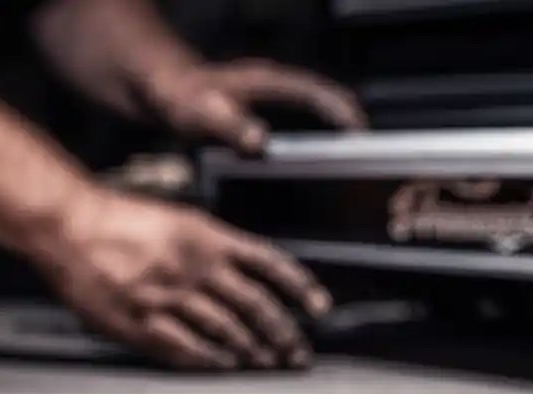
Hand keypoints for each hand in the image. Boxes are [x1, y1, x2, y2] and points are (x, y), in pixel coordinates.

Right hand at [35, 188, 331, 369]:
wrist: (68, 224)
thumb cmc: (118, 218)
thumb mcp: (179, 220)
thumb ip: (214, 248)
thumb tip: (250, 275)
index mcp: (207, 236)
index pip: (269, 264)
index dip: (300, 289)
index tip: (320, 309)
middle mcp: (194, 266)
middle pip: (255, 306)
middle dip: (283, 333)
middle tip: (297, 352)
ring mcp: (169, 296)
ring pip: (227, 331)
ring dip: (253, 350)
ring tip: (266, 362)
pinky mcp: (141, 321)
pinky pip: (186, 348)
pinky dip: (211, 360)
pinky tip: (225, 366)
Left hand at [144, 59, 367, 153]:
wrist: (167, 91)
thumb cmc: (184, 97)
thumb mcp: (202, 111)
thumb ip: (229, 125)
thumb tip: (259, 141)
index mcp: (269, 82)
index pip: (316, 93)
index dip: (341, 111)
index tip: (360, 132)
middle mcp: (278, 89)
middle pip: (325, 105)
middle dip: (348, 128)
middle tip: (365, 160)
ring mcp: (275, 103)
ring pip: (315, 118)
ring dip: (333, 139)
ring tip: (348, 171)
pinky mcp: (269, 118)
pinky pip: (300, 130)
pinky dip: (313, 147)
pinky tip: (313, 173)